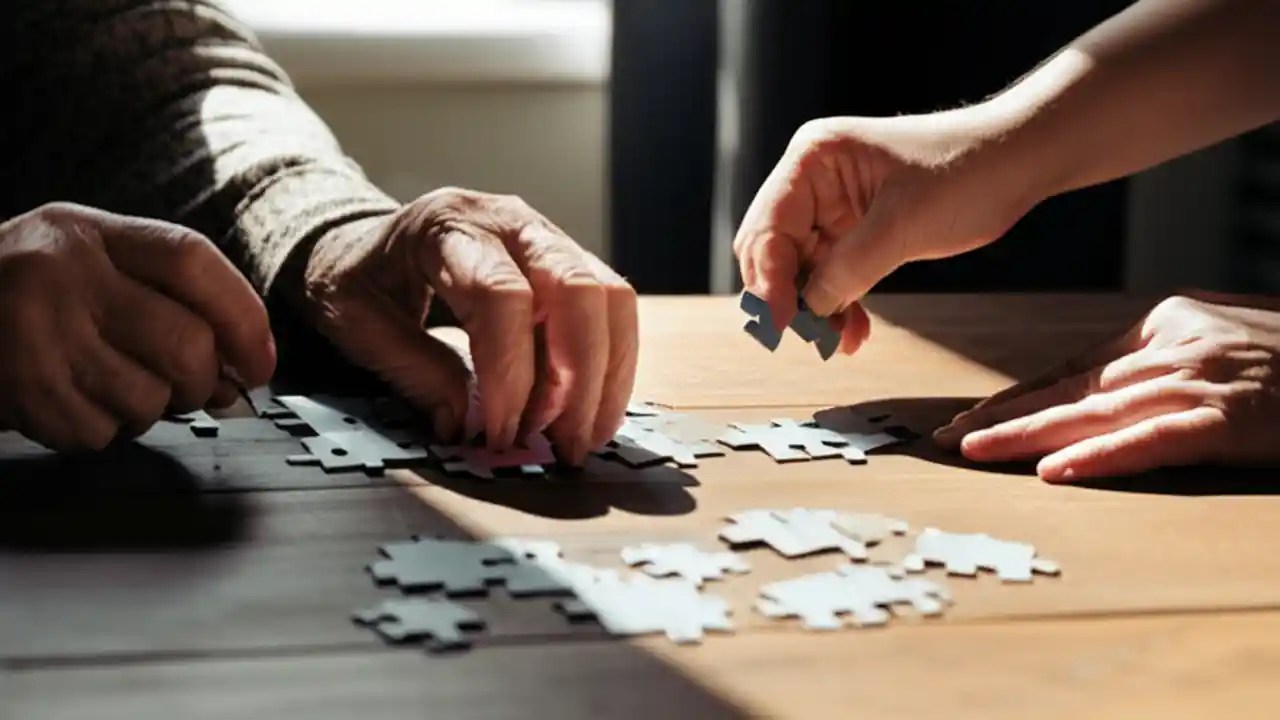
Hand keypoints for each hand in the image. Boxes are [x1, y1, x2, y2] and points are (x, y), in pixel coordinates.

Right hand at [0, 203, 274, 450]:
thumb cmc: (23, 297)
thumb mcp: (89, 268)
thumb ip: (168, 303)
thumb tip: (243, 376)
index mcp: (89, 234)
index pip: (192, 262)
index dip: (244, 318)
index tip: (261, 361)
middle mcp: (61, 275)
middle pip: (186, 344)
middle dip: (203, 382)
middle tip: (190, 387)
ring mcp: (35, 334)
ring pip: (149, 399)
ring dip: (148, 409)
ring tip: (111, 385)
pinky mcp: (19, 391)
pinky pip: (100, 433)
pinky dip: (99, 430)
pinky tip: (72, 400)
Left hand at [298, 187, 636, 464]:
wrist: (364, 242)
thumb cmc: (358, 279)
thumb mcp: (357, 323)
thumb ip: (414, 370)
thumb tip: (466, 425)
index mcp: (448, 226)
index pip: (504, 296)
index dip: (511, 374)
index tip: (500, 434)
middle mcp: (510, 221)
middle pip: (577, 288)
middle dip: (578, 378)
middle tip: (559, 444)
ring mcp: (547, 238)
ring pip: (611, 298)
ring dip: (605, 377)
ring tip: (579, 437)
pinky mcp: (568, 264)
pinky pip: (612, 312)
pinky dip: (609, 369)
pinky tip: (587, 414)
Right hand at [732, 111, 1039, 351]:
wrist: (1017, 161)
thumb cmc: (966, 172)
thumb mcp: (902, 226)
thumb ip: (848, 269)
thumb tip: (809, 310)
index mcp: (813, 160)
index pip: (768, 228)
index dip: (768, 281)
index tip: (780, 327)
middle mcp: (812, 179)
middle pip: (773, 249)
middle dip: (787, 296)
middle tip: (806, 337)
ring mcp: (832, 205)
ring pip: (801, 268)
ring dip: (816, 307)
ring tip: (838, 341)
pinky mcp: (855, 228)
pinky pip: (831, 273)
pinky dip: (838, 302)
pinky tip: (853, 331)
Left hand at [934, 293, 1279, 481]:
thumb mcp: (1214, 343)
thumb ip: (1152, 365)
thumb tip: (1085, 400)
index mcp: (1162, 325)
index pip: (1070, 370)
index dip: (1014, 399)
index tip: (965, 422)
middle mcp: (1172, 347)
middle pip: (1070, 389)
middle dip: (1002, 418)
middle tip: (945, 440)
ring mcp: (1201, 381)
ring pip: (1095, 412)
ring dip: (1029, 436)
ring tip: (975, 452)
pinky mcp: (1230, 421)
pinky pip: (1152, 442)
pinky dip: (1101, 456)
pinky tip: (1056, 471)